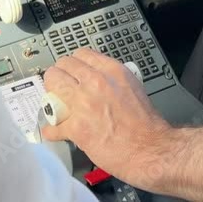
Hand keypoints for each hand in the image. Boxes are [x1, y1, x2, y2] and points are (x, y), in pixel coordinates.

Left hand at [41, 49, 172, 189]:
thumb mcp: (133, 86)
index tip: (71, 72)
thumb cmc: (146, 124)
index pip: (81, 54)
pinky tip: (57, 132)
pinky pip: (53, 124)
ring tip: (56, 106)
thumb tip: (96, 79)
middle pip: (62, 66)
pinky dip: (52, 130)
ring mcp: (83, 103)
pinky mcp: (76, 127)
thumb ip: (112, 79)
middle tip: (60, 88)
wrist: (151, 149)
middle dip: (58, 77)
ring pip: (52, 87)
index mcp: (111, 71)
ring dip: (51, 96)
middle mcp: (95, 82)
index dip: (73, 64)